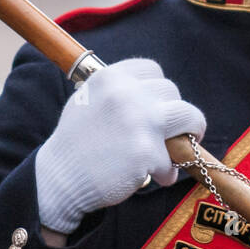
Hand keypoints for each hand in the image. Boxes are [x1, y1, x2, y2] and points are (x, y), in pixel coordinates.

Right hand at [34, 58, 204, 234]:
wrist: (58, 179)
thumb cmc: (75, 143)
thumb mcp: (88, 101)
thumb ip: (118, 92)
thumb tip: (155, 94)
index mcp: (110, 77)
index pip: (151, 70)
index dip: (157, 89)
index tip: (157, 104)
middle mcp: (126, 93)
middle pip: (172, 91)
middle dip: (173, 113)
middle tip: (168, 132)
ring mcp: (140, 121)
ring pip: (189, 116)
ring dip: (190, 133)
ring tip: (182, 148)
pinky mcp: (147, 151)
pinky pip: (173, 160)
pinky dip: (167, 172)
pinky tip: (154, 177)